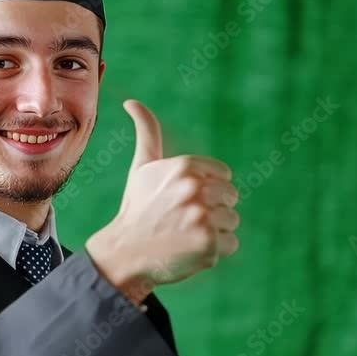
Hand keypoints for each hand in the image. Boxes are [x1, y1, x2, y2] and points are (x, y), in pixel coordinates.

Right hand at [85, 99, 240, 304]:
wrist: (125, 254)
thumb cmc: (137, 208)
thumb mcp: (142, 167)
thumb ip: (147, 132)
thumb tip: (132, 102)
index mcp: (185, 166)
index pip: (224, 176)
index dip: (207, 190)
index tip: (184, 201)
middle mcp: (195, 188)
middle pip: (230, 197)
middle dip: (212, 209)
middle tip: (183, 220)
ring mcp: (203, 217)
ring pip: (232, 220)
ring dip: (214, 230)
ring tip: (185, 235)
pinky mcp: (209, 244)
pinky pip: (231, 243)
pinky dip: (215, 250)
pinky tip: (190, 249)